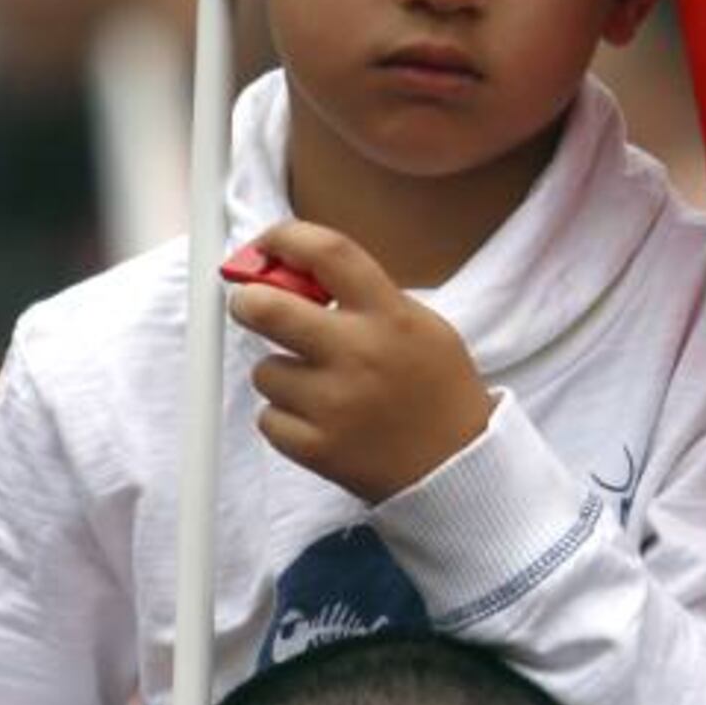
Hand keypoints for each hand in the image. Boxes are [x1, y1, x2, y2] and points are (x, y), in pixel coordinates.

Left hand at [225, 219, 493, 501]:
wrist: (458, 466)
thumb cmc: (436, 389)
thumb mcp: (421, 324)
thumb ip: (365, 296)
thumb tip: (295, 272)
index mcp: (388, 315)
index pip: (326, 252)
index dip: (285, 238)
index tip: (269, 244)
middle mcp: (357, 353)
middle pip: (266, 308)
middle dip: (247, 301)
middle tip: (251, 305)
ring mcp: (334, 404)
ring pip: (264, 370)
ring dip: (280, 374)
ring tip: (318, 388)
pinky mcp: (316, 448)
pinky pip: (268, 418)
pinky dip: (285, 419)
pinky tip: (319, 421)